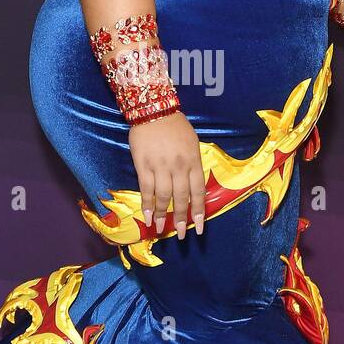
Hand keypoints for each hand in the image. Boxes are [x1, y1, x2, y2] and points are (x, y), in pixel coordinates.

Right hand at [129, 109, 206, 238]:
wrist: (153, 109)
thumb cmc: (176, 125)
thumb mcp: (193, 143)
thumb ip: (193, 164)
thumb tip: (192, 186)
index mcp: (193, 161)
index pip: (198, 191)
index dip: (199, 211)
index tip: (199, 227)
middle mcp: (178, 166)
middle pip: (181, 198)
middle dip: (181, 219)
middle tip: (181, 235)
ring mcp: (160, 166)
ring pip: (163, 196)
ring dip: (162, 215)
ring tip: (161, 229)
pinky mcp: (143, 164)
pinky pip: (146, 188)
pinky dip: (147, 204)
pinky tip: (147, 216)